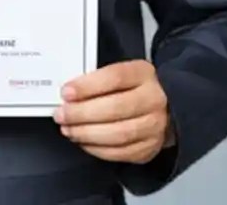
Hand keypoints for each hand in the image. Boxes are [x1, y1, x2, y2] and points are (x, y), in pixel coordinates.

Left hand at [54, 60, 172, 163]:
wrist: (165, 107)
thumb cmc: (133, 88)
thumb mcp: (120, 73)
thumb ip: (97, 80)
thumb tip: (68, 94)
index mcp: (143, 74)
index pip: (115, 77)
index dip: (87, 86)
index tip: (66, 93)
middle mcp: (154, 100)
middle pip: (116, 108)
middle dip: (82, 113)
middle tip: (61, 115)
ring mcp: (155, 126)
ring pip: (118, 133)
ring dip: (87, 133)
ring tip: (69, 129)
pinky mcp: (150, 147)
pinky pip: (121, 152)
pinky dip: (97, 149)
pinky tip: (83, 141)